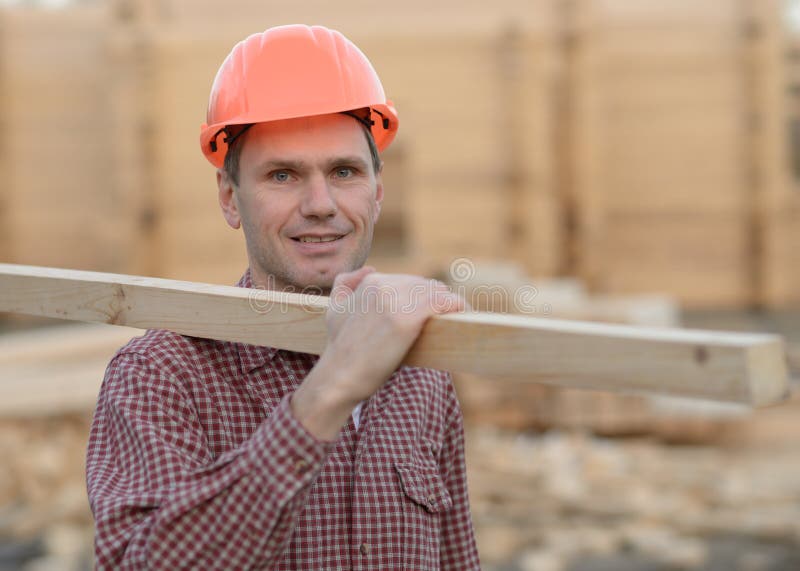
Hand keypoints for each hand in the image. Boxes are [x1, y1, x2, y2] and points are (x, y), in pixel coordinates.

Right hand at [291, 267, 465, 439]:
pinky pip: (444, 302)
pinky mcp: (408, 319)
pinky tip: (463, 313)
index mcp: (371, 281)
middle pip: (426, 285)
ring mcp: (396, 301)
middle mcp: (383, 286)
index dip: (422, 296)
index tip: (430, 311)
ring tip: (459, 315)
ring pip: (437, 292)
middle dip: (436, 300)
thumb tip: (370, 269)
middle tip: (447, 315)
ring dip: (449, 303)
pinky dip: (458, 306)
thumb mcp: (334, 308)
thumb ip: (346, 284)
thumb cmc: (339, 348)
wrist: (338, 376)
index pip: (410, 281)